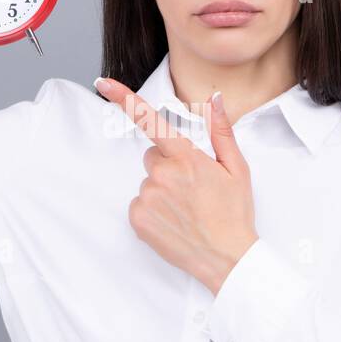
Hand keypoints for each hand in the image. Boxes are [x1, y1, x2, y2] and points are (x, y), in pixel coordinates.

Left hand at [95, 78, 259, 294]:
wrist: (227, 258)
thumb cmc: (234, 213)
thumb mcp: (236, 169)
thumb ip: (221, 131)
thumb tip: (216, 99)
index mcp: (186, 158)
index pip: (152, 121)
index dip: (124, 99)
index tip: (103, 83)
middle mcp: (162, 175)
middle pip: (153, 157)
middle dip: (169, 166)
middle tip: (192, 188)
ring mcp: (147, 197)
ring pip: (148, 182)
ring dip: (163, 190)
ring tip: (186, 209)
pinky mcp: (138, 219)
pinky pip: (139, 203)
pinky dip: (153, 210)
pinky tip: (174, 221)